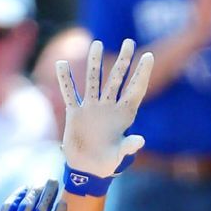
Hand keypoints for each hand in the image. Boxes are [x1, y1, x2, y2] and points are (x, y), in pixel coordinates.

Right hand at [56, 39, 153, 195]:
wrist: (87, 169)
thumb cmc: (107, 164)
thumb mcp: (119, 157)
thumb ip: (128, 147)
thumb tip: (140, 140)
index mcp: (124, 115)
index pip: (135, 90)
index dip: (142, 73)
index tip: (148, 56)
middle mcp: (109, 107)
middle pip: (116, 79)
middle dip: (124, 61)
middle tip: (129, 41)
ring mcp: (92, 108)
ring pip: (93, 81)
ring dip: (94, 63)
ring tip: (96, 44)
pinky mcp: (75, 113)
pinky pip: (69, 93)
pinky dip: (65, 80)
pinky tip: (62, 64)